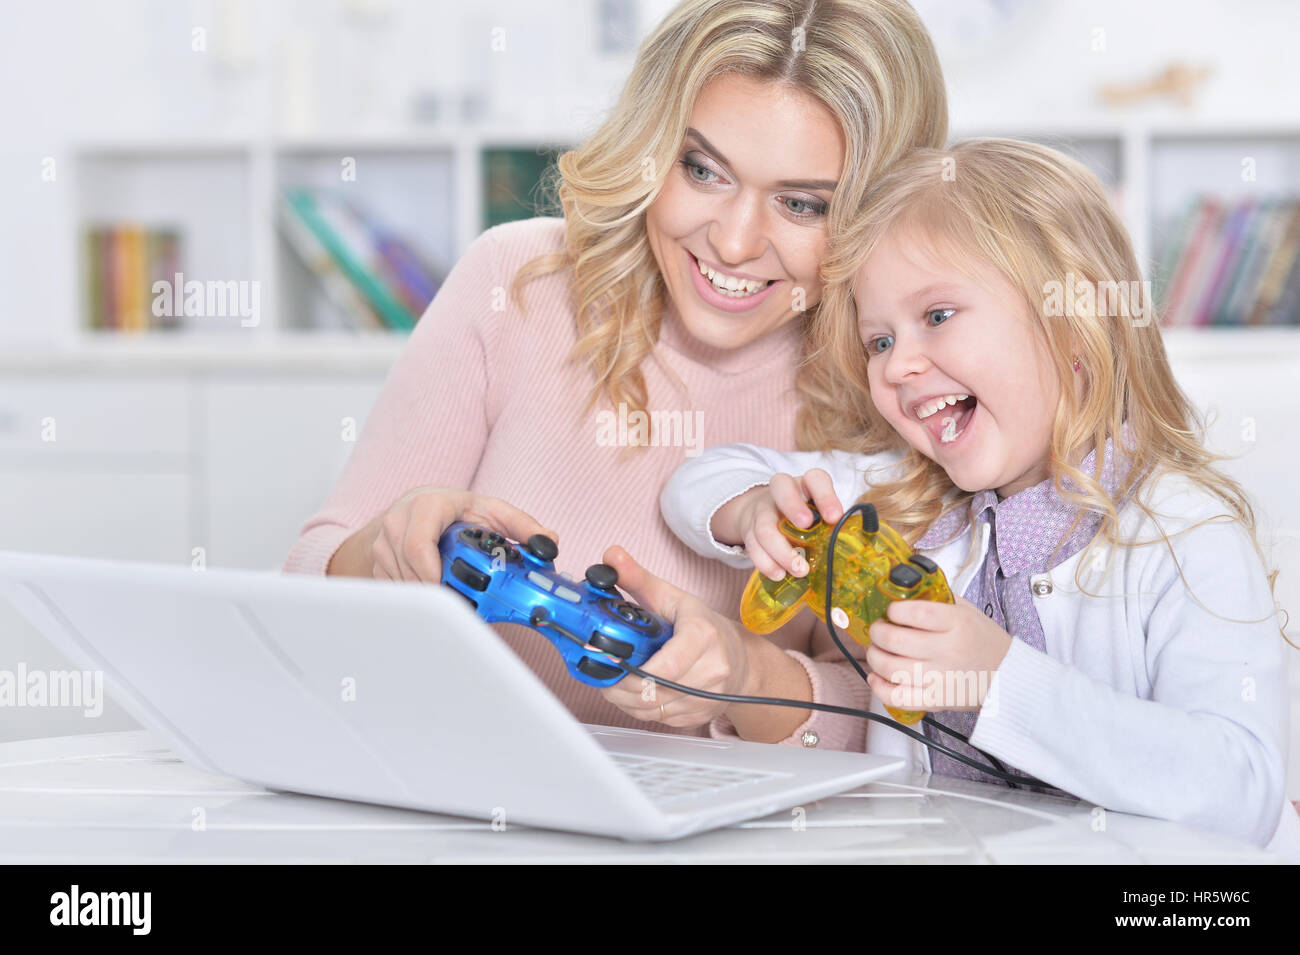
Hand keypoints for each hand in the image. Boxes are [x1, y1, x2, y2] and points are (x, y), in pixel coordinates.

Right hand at [365, 487, 556, 582]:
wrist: (414, 509)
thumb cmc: (454, 510)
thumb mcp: (490, 511)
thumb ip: (522, 526)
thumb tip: (549, 542)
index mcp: (427, 506)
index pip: (418, 543)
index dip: (431, 571)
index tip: (447, 589)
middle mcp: (399, 522)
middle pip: (410, 569)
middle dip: (435, 589)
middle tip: (457, 600)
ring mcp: (383, 543)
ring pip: (401, 583)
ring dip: (427, 595)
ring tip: (449, 593)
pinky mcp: (376, 562)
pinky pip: (394, 589)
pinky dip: (415, 597)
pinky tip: (432, 590)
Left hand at [598, 545, 756, 728]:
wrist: (741, 660)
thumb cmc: (705, 628)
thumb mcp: (673, 598)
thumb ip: (638, 578)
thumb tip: (611, 556)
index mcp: (703, 636)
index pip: (667, 664)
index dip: (633, 669)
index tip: (610, 660)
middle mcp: (711, 669)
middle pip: (653, 690)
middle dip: (620, 685)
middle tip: (602, 672)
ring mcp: (707, 697)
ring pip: (652, 708)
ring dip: (625, 699)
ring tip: (615, 680)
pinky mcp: (700, 716)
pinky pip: (659, 718)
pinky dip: (639, 708)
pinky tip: (634, 691)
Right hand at [718, 469, 843, 581]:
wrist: (765, 512)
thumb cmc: (803, 514)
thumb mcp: (819, 512)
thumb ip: (832, 525)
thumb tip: (853, 547)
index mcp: (805, 484)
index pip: (815, 478)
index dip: (825, 496)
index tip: (834, 517)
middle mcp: (781, 491)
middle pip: (781, 489)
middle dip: (793, 507)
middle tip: (806, 526)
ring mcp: (762, 510)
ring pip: (765, 526)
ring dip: (782, 551)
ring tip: (800, 570)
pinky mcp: (749, 531)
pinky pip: (753, 547)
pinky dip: (766, 563)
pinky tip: (779, 574)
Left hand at [864, 594, 1012, 711]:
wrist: (1008, 676)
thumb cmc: (983, 641)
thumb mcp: (967, 611)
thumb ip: (938, 599)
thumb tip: (903, 589)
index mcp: (957, 623)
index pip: (915, 612)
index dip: (894, 610)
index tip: (891, 610)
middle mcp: (948, 650)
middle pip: (895, 640)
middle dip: (877, 632)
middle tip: (878, 630)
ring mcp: (940, 678)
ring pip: (890, 669)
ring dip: (874, 657)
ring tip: (877, 651)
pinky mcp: (935, 700)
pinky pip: (898, 698)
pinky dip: (880, 688)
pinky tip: (877, 677)